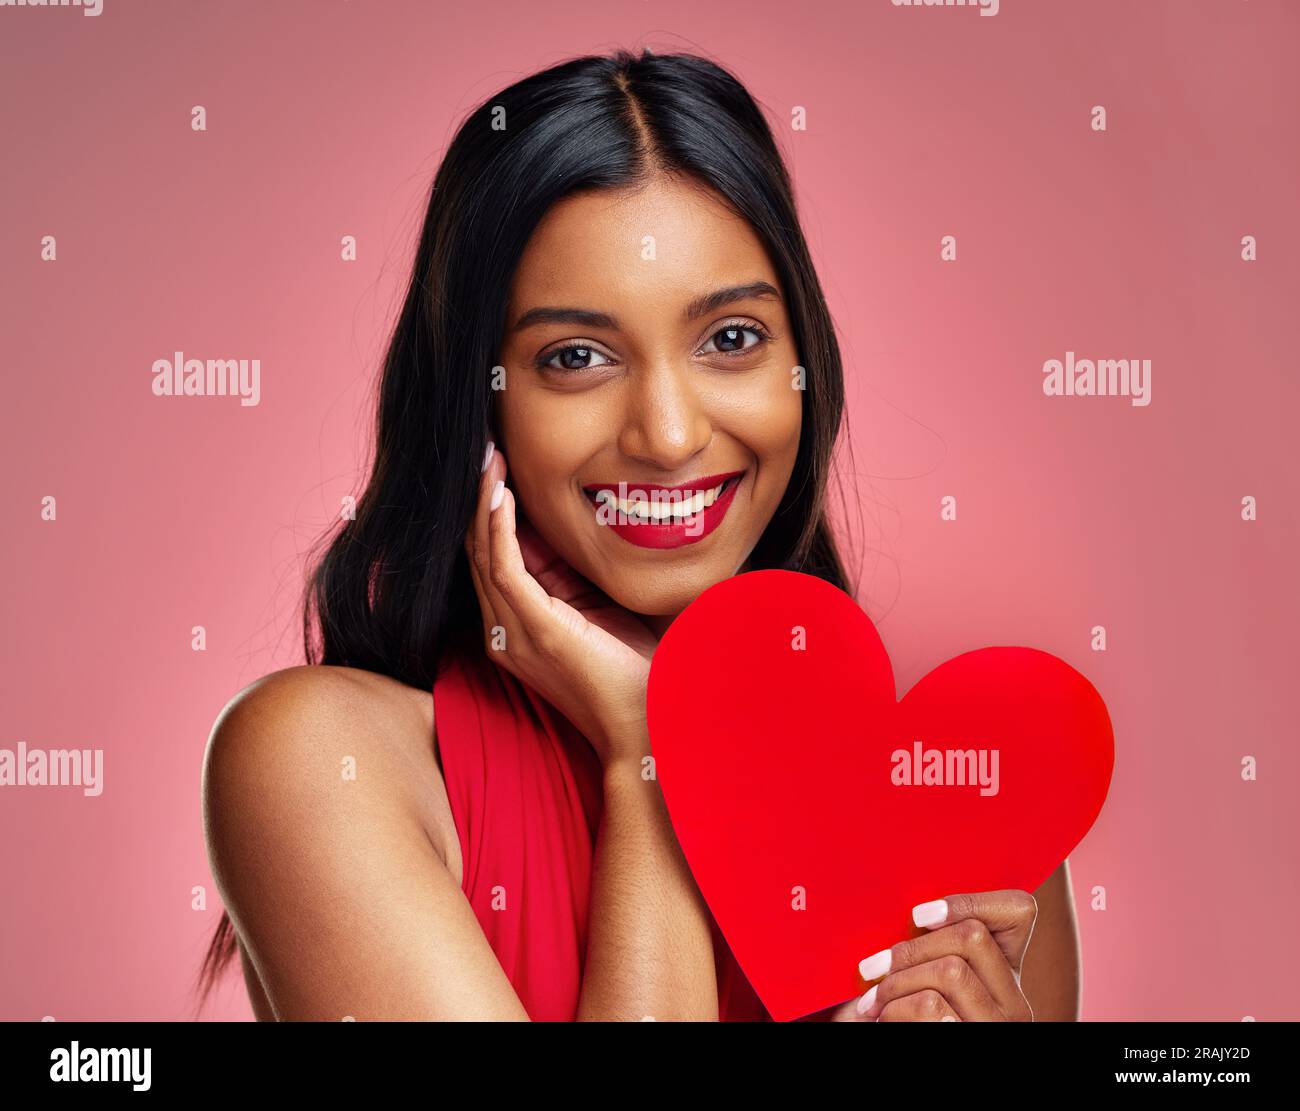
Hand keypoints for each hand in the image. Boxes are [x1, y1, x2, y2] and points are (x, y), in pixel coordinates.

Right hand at [465, 443, 658, 765]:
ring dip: (483, 503)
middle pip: (479, 550)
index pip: (496, 556)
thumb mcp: (610, 612)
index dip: (493, 510)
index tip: (500, 465)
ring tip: (487, 458)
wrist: (649, 728)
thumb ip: (593, 578)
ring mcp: (515, 634)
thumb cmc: (640, 675)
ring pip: (483, 555)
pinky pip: (503, 571)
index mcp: (524, 625)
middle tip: (483, 448)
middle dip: (479, 497)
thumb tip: (605, 530)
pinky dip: (499, 530)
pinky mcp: (534, 632)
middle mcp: (508, 630)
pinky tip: (502, 495)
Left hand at [824, 889, 1037, 1021]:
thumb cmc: (903, 1015)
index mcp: (1006, 975)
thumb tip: (902, 895)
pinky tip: (883, 1019)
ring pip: (950, 970)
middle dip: (910, 949)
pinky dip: (896, 1008)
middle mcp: (1016, 1003)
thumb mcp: (923, 978)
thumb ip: (931, 945)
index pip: (1018, 909)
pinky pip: (933, 1006)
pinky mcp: (974, 1037)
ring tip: (872, 1003)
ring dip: (896, 984)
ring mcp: (999, 1024)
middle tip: (871, 970)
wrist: (900, 1053)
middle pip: (970, 936)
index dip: (967, 902)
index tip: (918, 916)